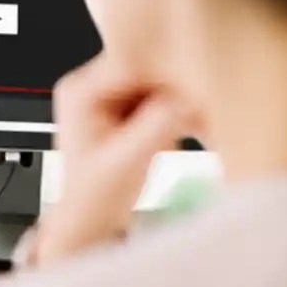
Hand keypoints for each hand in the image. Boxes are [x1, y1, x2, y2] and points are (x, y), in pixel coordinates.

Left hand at [33, 55, 194, 265]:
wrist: (90, 222)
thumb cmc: (94, 198)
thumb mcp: (128, 162)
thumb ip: (157, 127)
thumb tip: (186, 100)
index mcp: (80, 91)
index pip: (130, 64)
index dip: (167, 71)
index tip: (200, 79)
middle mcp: (91, 86)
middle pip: (145, 71)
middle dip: (176, 89)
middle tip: (206, 104)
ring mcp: (108, 96)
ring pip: (156, 84)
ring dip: (179, 102)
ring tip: (199, 122)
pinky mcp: (126, 108)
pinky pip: (158, 98)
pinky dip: (176, 113)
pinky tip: (193, 127)